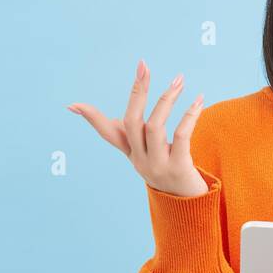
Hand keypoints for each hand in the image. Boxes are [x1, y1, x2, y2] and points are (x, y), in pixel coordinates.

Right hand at [67, 59, 208, 197]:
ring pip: (154, 126)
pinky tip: (199, 100)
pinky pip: (182, 135)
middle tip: (143, 66)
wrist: (191, 206)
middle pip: (132, 121)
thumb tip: (120, 116)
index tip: (73, 104)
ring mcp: (158, 165)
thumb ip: (134, 135)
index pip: (108, 133)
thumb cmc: (169, 171)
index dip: (91, 118)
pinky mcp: (179, 168)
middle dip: (137, 92)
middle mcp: (141, 160)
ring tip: (179, 80)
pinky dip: (190, 115)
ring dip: (166, 99)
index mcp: (132, 153)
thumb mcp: (148, 154)